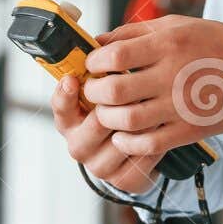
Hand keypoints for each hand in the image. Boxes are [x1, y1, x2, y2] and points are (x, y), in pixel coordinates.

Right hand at [50, 74, 162, 193]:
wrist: (135, 155)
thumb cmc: (118, 114)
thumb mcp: (104, 92)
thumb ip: (100, 71)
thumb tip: (102, 43)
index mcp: (69, 122)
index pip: (60, 107)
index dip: (65, 94)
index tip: (73, 79)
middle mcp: (79, 145)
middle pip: (95, 123)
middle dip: (118, 105)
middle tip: (137, 89)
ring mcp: (99, 166)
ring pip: (123, 139)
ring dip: (142, 121)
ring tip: (155, 106)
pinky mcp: (122, 180)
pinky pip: (142, 156)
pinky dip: (154, 141)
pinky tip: (161, 128)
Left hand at [79, 15, 222, 156]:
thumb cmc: (213, 44)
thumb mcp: (175, 26)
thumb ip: (134, 32)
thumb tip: (98, 42)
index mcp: (168, 45)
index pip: (114, 56)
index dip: (95, 63)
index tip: (93, 66)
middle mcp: (173, 75)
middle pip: (115, 91)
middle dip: (95, 93)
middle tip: (95, 92)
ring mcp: (181, 106)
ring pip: (128, 120)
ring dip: (108, 119)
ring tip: (107, 113)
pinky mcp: (188, 130)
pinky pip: (148, 143)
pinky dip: (129, 142)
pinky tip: (124, 135)